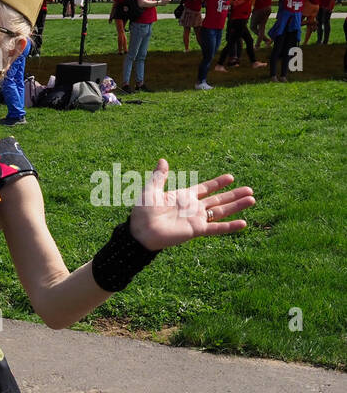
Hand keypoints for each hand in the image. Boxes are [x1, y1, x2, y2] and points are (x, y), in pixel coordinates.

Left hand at [129, 159, 252, 250]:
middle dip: (234, 195)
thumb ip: (159, 177)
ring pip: (221, 212)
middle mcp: (193, 208)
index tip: (231, 177)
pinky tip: (243, 223)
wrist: (140, 232)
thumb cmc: (142, 212)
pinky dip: (230, 227)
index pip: (205, 188)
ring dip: (236, 206)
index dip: (218, 183)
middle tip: (250, 190)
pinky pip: (216, 229)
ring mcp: (196, 219)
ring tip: (252, 200)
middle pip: (218, 200)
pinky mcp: (196, 230)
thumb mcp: (151, 191)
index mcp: (184, 197)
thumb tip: (162, 160)